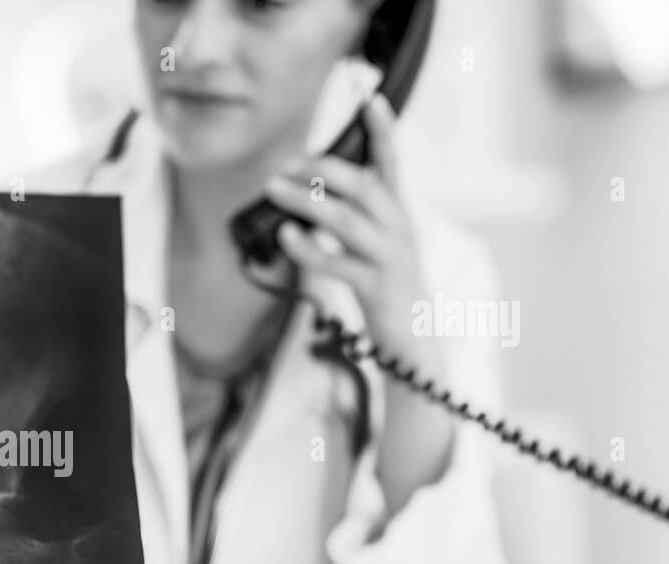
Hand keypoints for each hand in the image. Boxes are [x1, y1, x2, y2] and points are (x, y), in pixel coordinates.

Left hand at [262, 94, 432, 367]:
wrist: (416, 340)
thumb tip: (307, 197)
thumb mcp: (378, 245)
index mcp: (399, 214)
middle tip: (286, 163)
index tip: (370, 96)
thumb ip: (354, 219)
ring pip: (346, 220)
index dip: (383, 129)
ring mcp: (389, 258)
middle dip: (322, 168)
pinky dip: (307, 249)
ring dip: (305, 202)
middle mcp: (398, 229)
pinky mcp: (375, 287)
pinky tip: (285, 235)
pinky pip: (335, 263)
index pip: (393, 162)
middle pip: (362, 185)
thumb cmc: (389, 289)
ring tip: (273, 189)